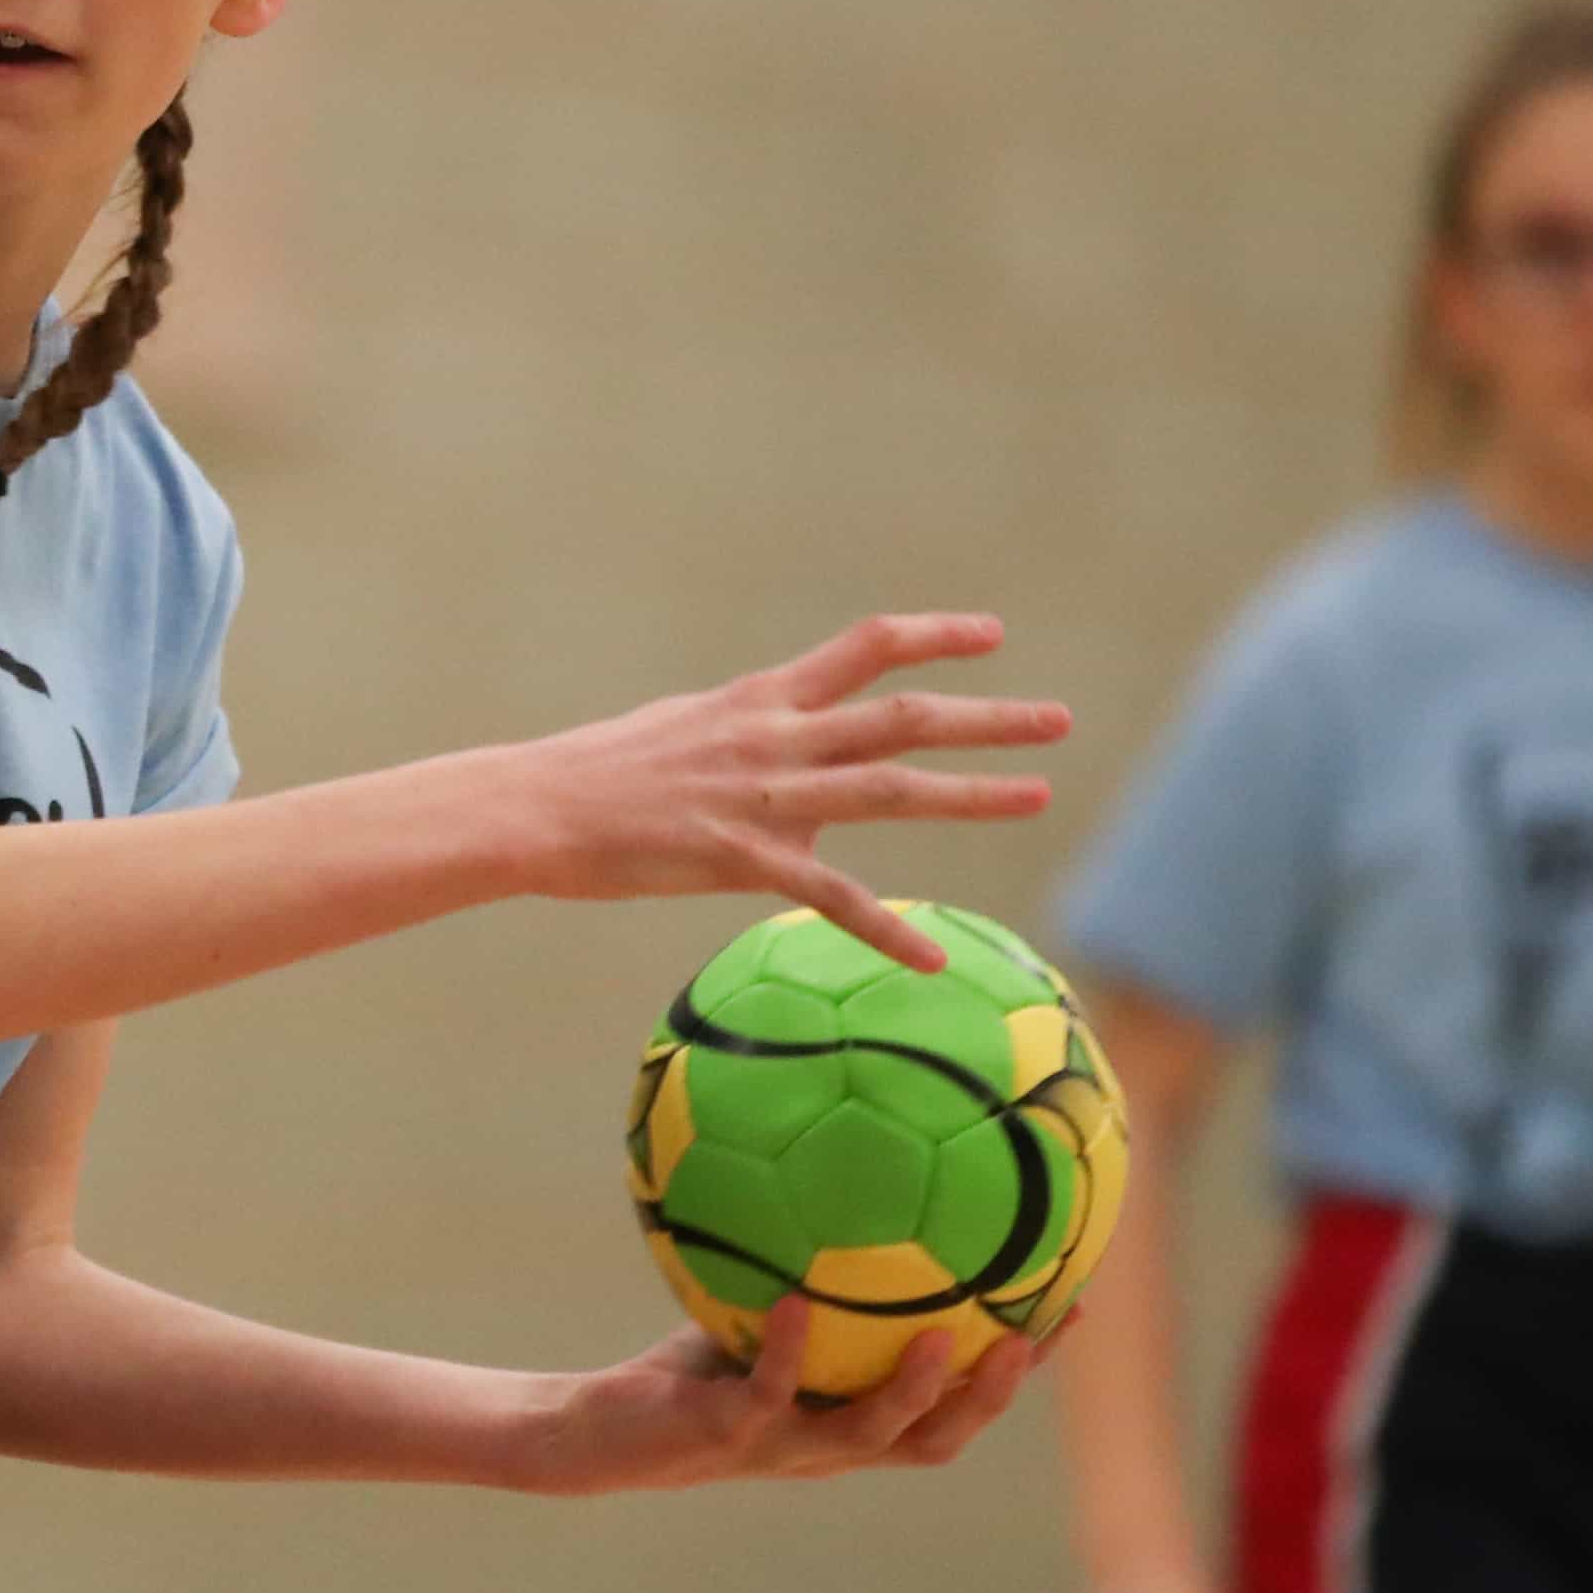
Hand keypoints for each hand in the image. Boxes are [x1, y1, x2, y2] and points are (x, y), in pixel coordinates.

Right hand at [508, 613, 1068, 965]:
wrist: (535, 807)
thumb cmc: (597, 773)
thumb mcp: (683, 726)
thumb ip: (746, 731)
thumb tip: (781, 739)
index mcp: (761, 697)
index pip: (865, 647)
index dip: (934, 636)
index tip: (994, 634)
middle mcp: (775, 736)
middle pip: (902, 716)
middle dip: (987, 717)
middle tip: (1057, 721)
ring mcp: (762, 797)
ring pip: (889, 788)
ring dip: (972, 791)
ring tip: (1038, 793)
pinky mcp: (739, 858)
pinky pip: (830, 895)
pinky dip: (885, 929)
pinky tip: (930, 958)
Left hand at [513, 1299, 1042, 1495]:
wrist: (601, 1432)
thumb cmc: (692, 1366)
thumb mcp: (764, 1307)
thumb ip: (818, 1264)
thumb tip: (862, 1171)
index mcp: (855, 1422)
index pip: (958, 1406)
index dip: (1019, 1372)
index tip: (1073, 1309)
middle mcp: (830, 1446)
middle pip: (937, 1438)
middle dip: (991, 1395)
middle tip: (1032, 1337)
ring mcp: (781, 1447)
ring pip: (869, 1434)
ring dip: (913, 1389)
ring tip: (949, 1334)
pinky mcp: (724, 1435)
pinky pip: (765, 1394)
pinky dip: (786, 1350)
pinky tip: (796, 1302)